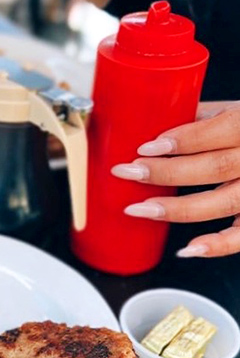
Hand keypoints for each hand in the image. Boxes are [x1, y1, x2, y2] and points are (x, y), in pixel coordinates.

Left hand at [110, 102, 239, 257]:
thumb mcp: (238, 109)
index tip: (145, 147)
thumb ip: (204, 117)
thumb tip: (152, 122)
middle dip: (165, 173)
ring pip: (222, 202)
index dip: (181, 140)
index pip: (218, 130)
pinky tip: (187, 248)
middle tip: (127, 173)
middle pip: (213, 168)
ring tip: (140, 209)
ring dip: (176, 208)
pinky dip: (216, 245)